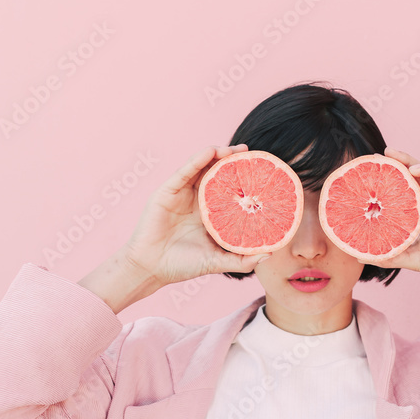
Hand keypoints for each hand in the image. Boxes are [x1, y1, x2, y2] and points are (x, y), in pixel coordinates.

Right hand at [123, 144, 270, 285]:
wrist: (150, 269)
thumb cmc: (182, 266)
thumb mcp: (217, 262)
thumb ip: (241, 260)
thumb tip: (269, 255)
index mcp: (209, 213)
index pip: (228, 190)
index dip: (243, 179)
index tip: (262, 171)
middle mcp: (197, 199)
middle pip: (217, 173)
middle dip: (232, 162)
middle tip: (250, 154)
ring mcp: (181, 193)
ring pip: (201, 168)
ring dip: (217, 155)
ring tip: (234, 149)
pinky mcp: (167, 191)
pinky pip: (184, 171)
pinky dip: (197, 160)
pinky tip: (211, 151)